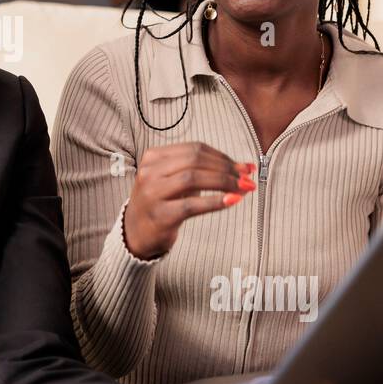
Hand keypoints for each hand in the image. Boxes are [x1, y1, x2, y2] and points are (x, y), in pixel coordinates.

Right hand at [123, 143, 255, 259]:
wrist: (135, 234)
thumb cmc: (161, 204)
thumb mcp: (174, 181)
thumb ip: (204, 171)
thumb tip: (245, 167)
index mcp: (153, 157)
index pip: (194, 149)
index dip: (223, 156)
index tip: (244, 167)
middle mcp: (150, 172)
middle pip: (195, 160)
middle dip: (226, 168)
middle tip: (247, 178)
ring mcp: (152, 194)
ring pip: (193, 178)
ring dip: (224, 182)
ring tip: (243, 188)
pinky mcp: (160, 215)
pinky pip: (192, 205)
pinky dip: (215, 201)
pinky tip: (232, 201)